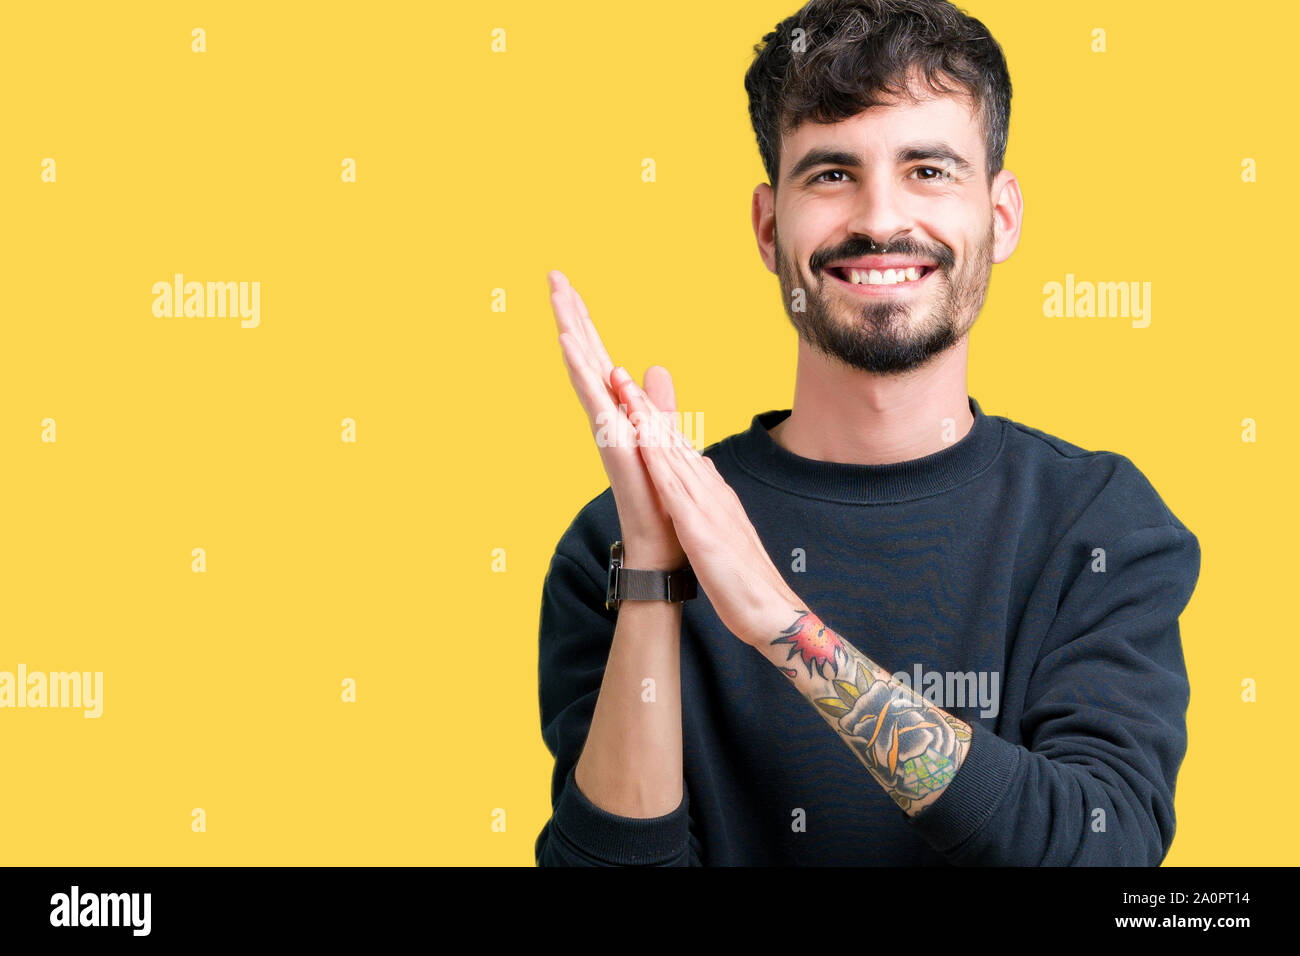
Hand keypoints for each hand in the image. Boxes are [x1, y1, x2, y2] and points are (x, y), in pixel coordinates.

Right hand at [548, 270, 684, 567]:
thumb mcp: (662, 434)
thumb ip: (657, 401)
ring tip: (557, 298)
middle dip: (570, 314)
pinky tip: (568, 343)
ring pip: (583, 369)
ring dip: (570, 332)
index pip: (598, 355)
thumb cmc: (657, 494)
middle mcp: (605, 412)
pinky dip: (580, 369)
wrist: (660, 537)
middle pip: (585, 354)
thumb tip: (654, 368)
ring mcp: (604, 423)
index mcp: (617, 408)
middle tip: (553, 275)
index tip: (568, 286)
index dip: (585, 320)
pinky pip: (592, 397)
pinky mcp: (610, 438)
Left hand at [608, 368, 800, 644]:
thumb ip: (712, 496)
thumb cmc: (745, 577)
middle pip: (673, 440)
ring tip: (624, 388)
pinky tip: (642, 439)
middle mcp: (709, 490)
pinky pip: (675, 486)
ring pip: (672, 453)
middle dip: (645, 406)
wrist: (769, 609)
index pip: (679, 449)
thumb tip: (701, 467)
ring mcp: (705, 505)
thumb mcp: (723, 528)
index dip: (654, 420)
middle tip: (619, 372)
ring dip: (647, 419)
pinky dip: (658, 459)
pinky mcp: (700, 526)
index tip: (632, 393)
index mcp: (712, 493)